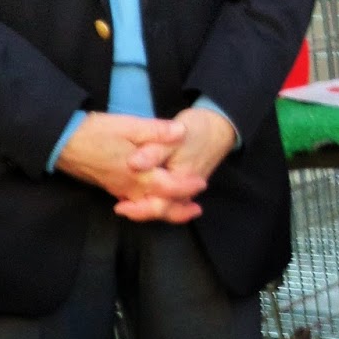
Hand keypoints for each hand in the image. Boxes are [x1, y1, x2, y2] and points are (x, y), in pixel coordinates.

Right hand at [56, 112, 205, 223]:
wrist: (63, 141)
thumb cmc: (96, 132)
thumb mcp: (129, 125)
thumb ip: (157, 131)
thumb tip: (182, 132)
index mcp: (139, 173)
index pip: (169, 187)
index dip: (187, 187)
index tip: (202, 184)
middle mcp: (129, 187)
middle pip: (158, 207)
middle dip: (178, 210)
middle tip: (195, 210)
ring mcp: (118, 189)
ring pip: (145, 207)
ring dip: (163, 208)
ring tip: (179, 207)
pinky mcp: (109, 186)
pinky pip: (132, 202)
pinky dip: (145, 205)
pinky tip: (149, 199)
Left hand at [115, 106, 236, 222]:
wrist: (219, 127)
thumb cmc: (197, 131)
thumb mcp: (174, 138)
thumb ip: (153, 152)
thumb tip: (132, 164)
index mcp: (182, 183)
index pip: (159, 205)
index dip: (138, 209)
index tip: (120, 206)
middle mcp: (186, 192)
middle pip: (162, 209)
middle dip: (141, 211)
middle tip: (120, 208)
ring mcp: (188, 191)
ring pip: (167, 206)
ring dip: (148, 207)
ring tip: (128, 205)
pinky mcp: (186, 185)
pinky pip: (171, 199)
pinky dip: (157, 200)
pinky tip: (144, 196)